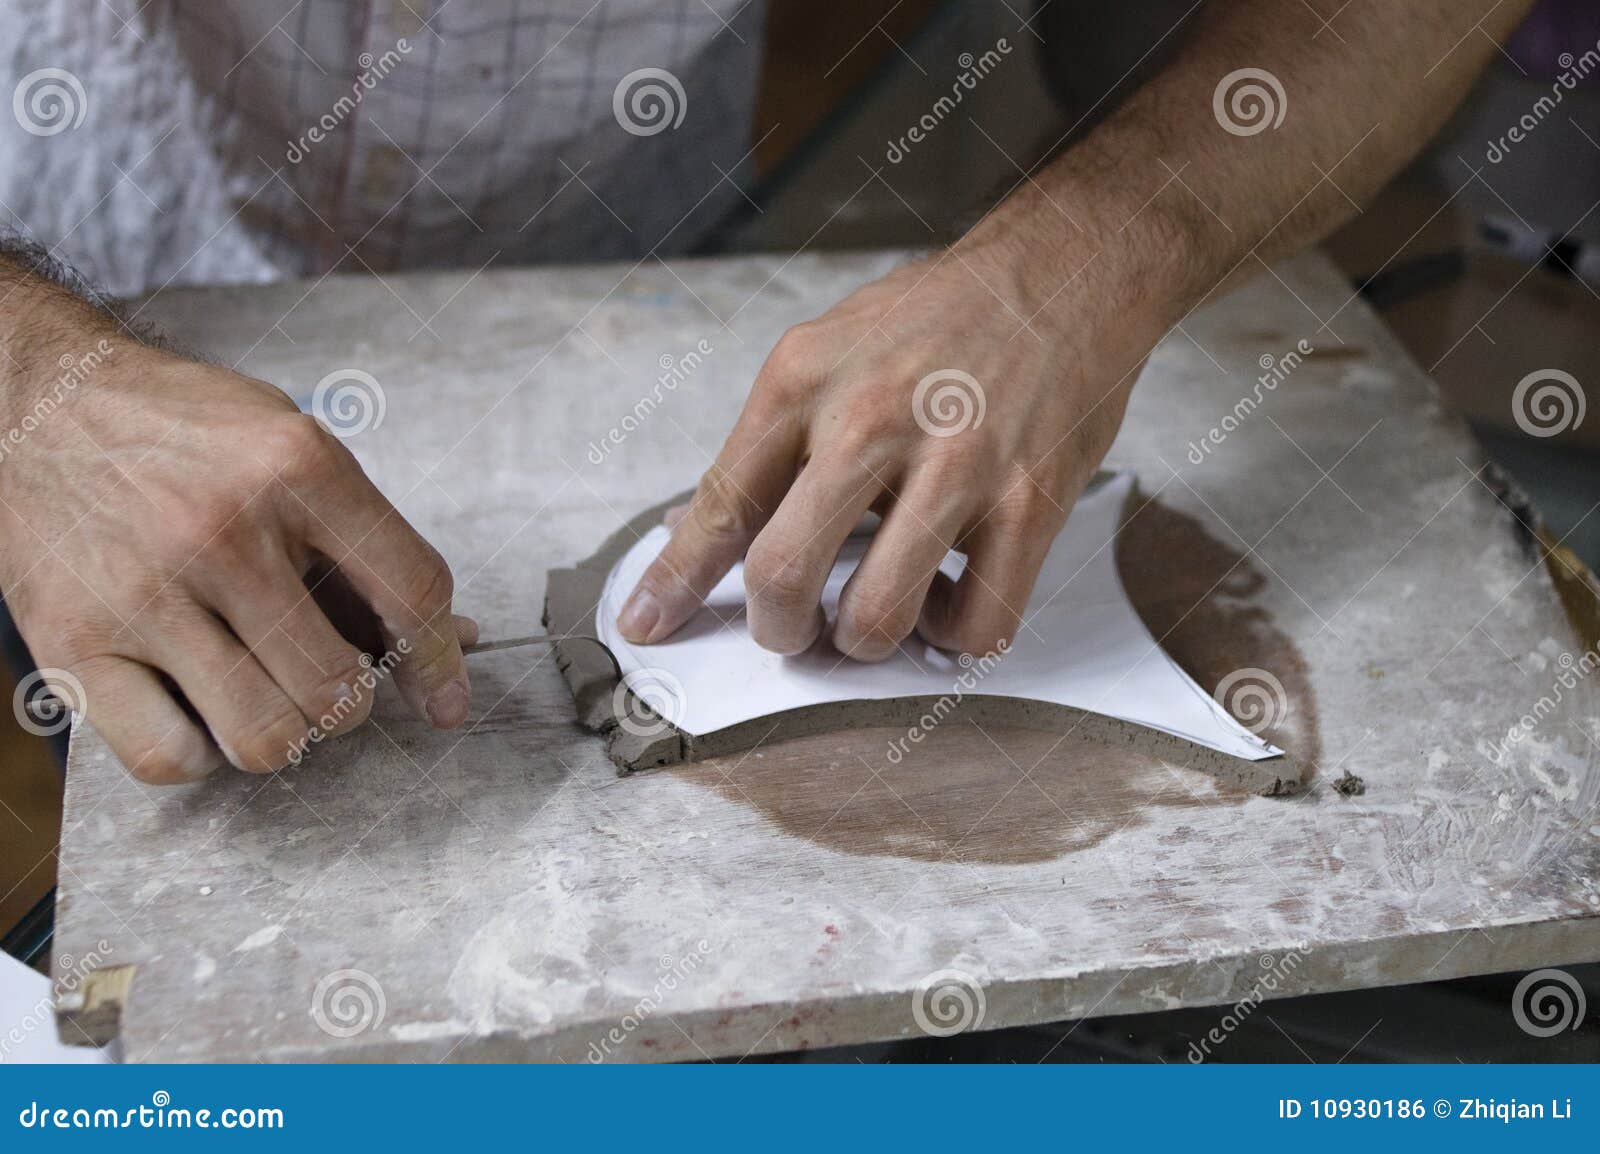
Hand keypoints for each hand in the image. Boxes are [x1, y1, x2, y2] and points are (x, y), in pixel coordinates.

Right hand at [0, 333, 473, 783]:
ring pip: (267, 738)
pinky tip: (199, 708)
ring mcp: (145, 591)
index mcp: (297, 469)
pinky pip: (169, 757)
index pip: (412, 592)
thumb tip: (453, 641)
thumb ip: (368, 549)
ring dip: (285, 734)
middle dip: (351, 700)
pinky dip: (199, 754)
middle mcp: (224, 531)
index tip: (444, 701)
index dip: (440, 663)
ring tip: (267, 693)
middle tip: (327, 676)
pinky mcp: (72, 641)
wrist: (37, 399)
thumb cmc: (181, 431)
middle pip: (340, 688)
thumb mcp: (293, 452)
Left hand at [617, 227, 1159, 660]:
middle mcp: (869, 419)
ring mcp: (956, 463)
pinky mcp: (1030, 501)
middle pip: (783, 575)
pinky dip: (954, 636)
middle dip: (778, 630)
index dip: (676, 581)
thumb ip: (768, 442)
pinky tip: (951, 599)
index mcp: (803, 380)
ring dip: (864, 641)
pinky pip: (978, 622)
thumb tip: (700, 525)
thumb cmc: (939, 318)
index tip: (648, 625)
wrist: (1065, 271)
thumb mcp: (827, 349)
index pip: (722, 504)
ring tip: (877, 613)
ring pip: (876, 617)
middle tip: (794, 630)